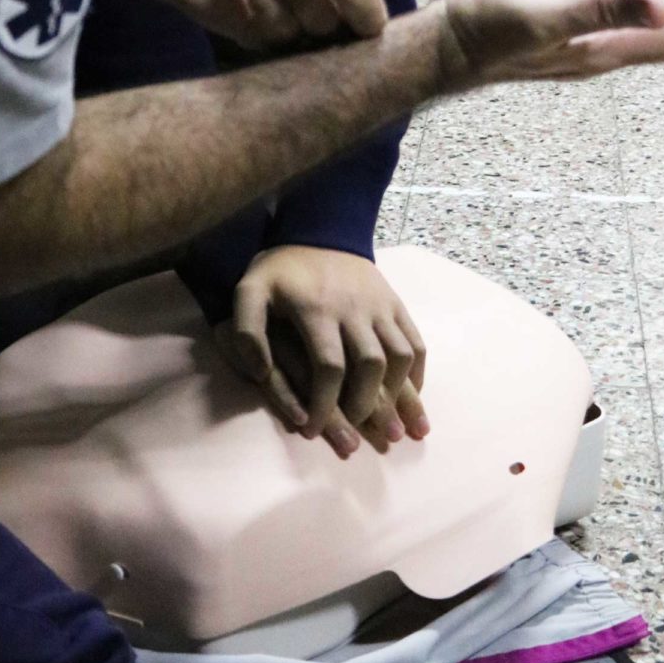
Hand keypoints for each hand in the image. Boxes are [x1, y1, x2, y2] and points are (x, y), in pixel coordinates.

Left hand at [213, 246, 428, 456]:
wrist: (320, 226)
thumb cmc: (280, 269)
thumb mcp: (248, 291)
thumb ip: (247, 332)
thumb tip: (261, 375)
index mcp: (317, 309)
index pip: (328, 367)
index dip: (322, 404)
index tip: (313, 431)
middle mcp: (354, 307)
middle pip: (371, 366)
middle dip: (366, 407)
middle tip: (359, 436)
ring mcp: (380, 304)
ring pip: (400, 355)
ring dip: (401, 395)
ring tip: (401, 430)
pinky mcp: (395, 302)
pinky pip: (415, 340)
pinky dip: (416, 372)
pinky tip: (412, 396)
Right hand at [435, 0, 663, 92]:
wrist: (428, 54)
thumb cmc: (478, 34)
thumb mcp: (539, 15)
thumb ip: (599, 9)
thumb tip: (663, 6)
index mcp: (602, 50)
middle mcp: (596, 55)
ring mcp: (575, 52)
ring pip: (644, 44)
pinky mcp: (554, 42)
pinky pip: (614, 35)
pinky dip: (640, 26)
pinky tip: (635, 24)